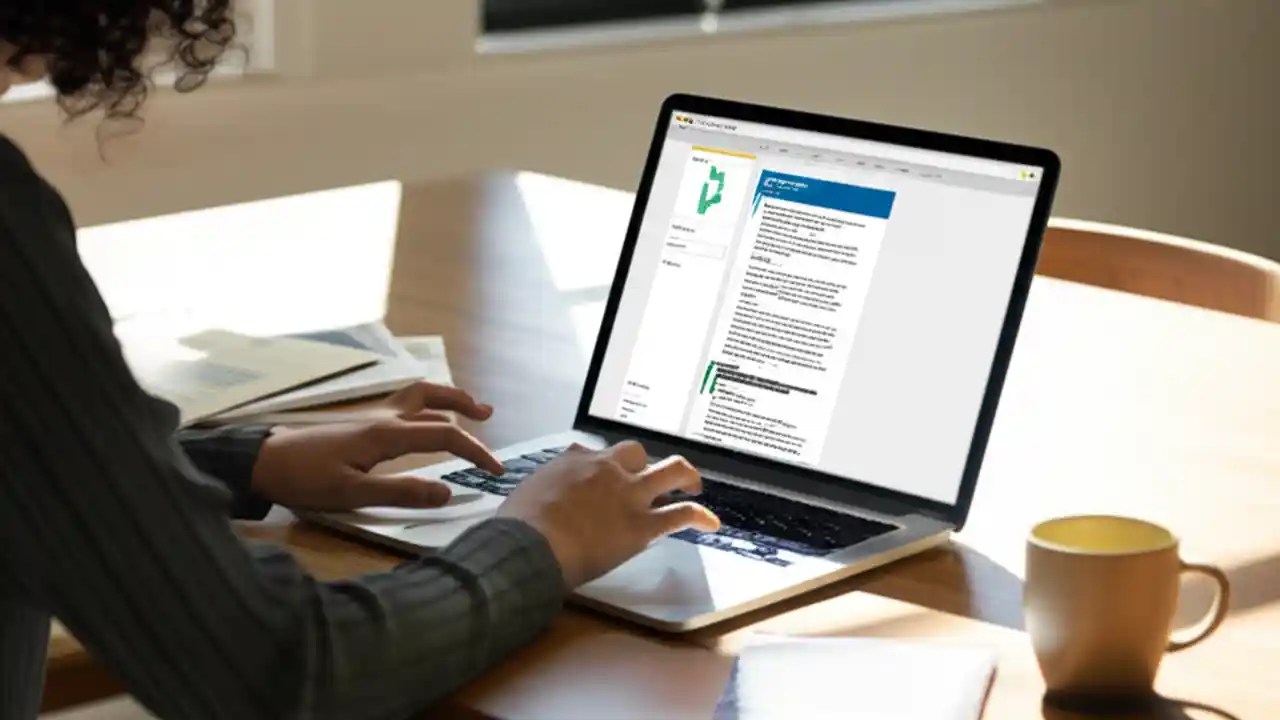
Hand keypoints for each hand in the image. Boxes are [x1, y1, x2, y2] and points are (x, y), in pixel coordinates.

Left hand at [250, 384, 503, 510]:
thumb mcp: (353, 493)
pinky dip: (423, 407)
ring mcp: (369, 418)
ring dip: (445, 398)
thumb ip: (402, 492)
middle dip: (464, 403)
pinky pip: (402, 406)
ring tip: (465, 408)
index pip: (445, 433)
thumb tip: (449, 492)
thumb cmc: (304, 479)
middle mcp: (383, 418)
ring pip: (417, 397)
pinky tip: (419, 423)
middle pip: (433, 398)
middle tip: (488, 415)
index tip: (497, 470)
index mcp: (387, 434)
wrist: (260, 461)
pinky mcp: (356, 424)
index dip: (476, 450)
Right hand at [497, 442, 720, 587]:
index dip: (602, 465)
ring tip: (694, 484)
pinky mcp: (643, 525)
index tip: (603, 476)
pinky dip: (700, 517)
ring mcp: (629, 495)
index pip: (595, 454)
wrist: (532, 543)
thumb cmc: (518, 526)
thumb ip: (541, 489)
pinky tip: (712, 524)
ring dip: (685, 476)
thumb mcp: (524, 493)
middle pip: (635, 453)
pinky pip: (681, 514)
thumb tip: (540, 495)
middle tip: (647, 478)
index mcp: (574, 463)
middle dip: (643, 464)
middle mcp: (606, 470)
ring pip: (670, 471)